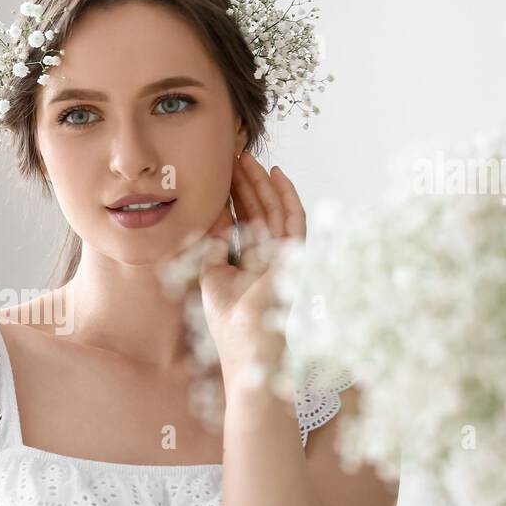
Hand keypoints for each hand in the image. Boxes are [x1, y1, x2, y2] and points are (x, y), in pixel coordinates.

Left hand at [197, 152, 306, 372]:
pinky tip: (276, 174)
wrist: (248, 351)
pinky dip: (287, 195)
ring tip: (246, 156)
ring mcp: (283, 255)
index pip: (241, 221)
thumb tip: (212, 216)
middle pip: (257, 209)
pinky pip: (294, 219)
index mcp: (248, 260)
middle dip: (244, 182)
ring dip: (260, 182)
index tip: (218, 172)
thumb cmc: (229, 323)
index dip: (231, 196)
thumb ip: (212, 247)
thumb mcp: (210, 277)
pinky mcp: (294, 257)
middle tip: (231, 154)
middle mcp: (267, 255)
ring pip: (273, 209)